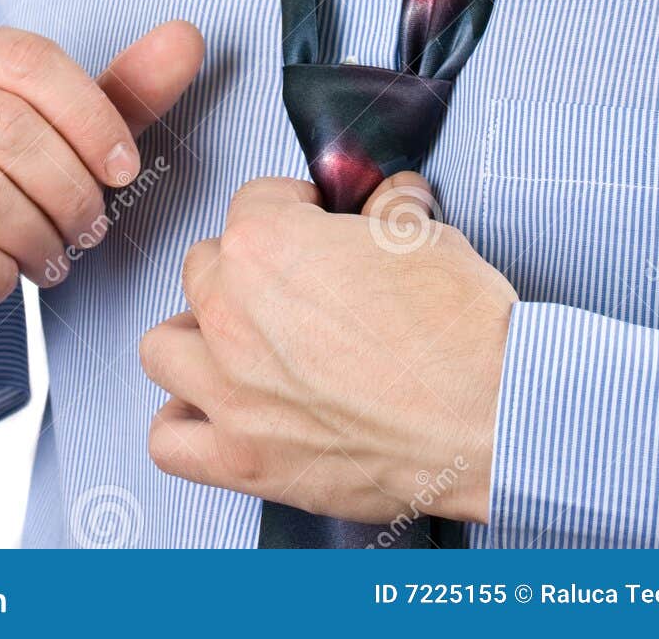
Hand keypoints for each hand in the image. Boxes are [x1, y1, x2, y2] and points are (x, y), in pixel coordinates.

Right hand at [0, 19, 203, 352]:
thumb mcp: (53, 131)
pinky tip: (7, 278)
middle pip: (10, 130)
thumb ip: (120, 91)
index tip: (126, 169)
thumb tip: (189, 36)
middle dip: (72, 189)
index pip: (28, 60)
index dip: (91, 115)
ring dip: (41, 237)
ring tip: (57, 256)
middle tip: (93, 228)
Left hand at [140, 172, 515, 527]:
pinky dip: (184, 425)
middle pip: (203, 269)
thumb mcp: (423, 235)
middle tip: (288, 289)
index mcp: (266, 244)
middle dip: (243, 272)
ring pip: (165, 347)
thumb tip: (389, 200)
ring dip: (197, 340)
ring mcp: (232, 390)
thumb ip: (388, 208)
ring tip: (240, 344)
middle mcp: (233, 314)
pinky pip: (168, 440)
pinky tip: (218, 412)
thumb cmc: (461, 331)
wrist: (493, 416)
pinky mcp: (244, 459)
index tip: (312, 226)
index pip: (252, 202)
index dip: (291, 209)